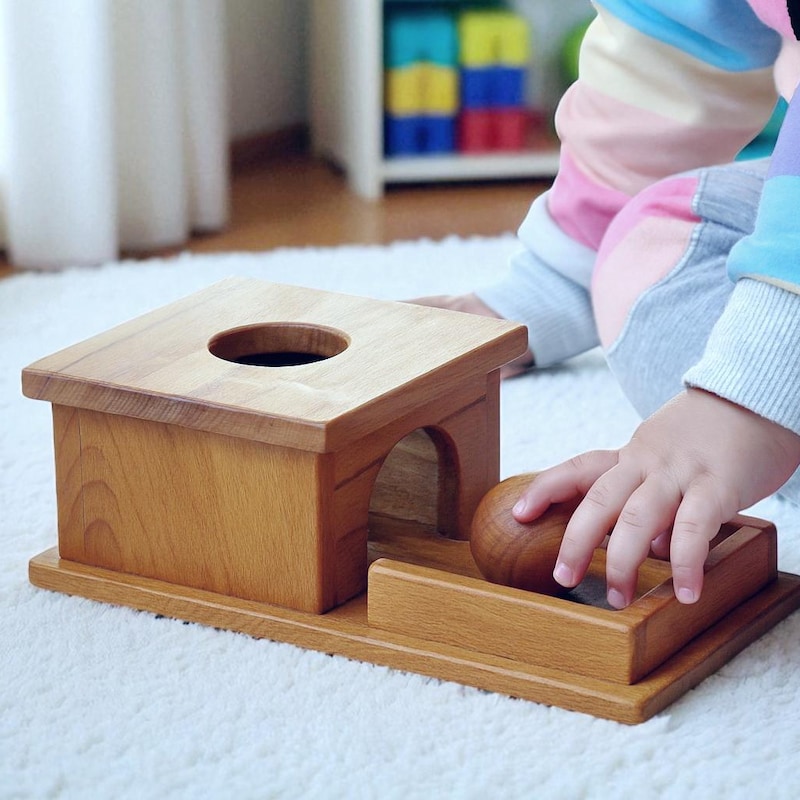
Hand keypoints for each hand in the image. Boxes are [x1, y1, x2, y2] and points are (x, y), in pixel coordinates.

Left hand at [512, 388, 799, 607]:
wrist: (758, 398)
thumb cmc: (708, 436)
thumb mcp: (664, 455)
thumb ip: (647, 496)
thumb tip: (643, 548)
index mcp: (630, 454)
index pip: (578, 468)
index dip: (545, 489)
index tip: (519, 513)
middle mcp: (647, 462)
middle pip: (599, 500)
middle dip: (575, 541)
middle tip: (563, 577)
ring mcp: (680, 473)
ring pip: (637, 518)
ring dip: (621, 561)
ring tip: (616, 597)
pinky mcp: (718, 487)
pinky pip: (694, 529)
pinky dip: (686, 563)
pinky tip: (685, 591)